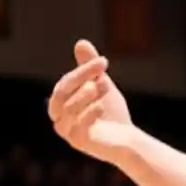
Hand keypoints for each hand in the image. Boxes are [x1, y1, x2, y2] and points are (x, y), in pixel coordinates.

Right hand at [47, 40, 134, 164]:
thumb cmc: (110, 112)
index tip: (104, 62)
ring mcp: (67, 131)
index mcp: (61, 102)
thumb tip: (81, 42)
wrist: (125, 139)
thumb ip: (89, 68)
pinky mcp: (78, 143)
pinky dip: (88, 114)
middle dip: (80, 80)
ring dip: (85, 96)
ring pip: (67, 110)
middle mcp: (59, 117)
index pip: (65, 83)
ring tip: (101, 87)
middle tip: (101, 74)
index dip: (83, 71)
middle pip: (60, 94)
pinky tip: (100, 106)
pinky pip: (77, 127)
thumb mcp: (101, 85)